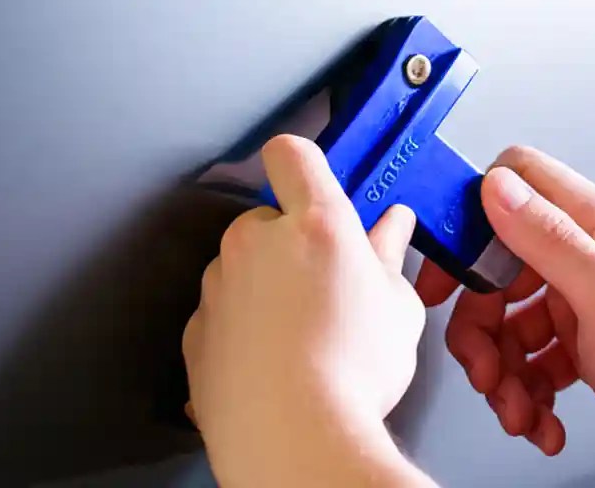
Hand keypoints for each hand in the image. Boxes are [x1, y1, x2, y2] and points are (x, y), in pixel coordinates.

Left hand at [183, 135, 432, 486]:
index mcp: (314, 225)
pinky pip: (223, 314)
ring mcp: (220, 286)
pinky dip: (243, 329)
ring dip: (266, 287)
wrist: (294, 442)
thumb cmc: (349, 377)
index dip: (302, 161)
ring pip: (243, 269)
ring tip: (305, 335)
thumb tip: (392, 229)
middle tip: (328, 286)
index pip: (292, 153)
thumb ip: (389, 255)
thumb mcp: (397, 308)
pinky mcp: (197, 329)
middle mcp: (256, 244)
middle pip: (268, 219)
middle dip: (291, 243)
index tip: (313, 180)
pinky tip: (277, 361)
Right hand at [416, 146, 594, 477]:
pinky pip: (531, 357)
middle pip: (496, 266)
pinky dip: (527, 391)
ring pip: (507, 319)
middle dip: (480, 324)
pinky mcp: (584, 340)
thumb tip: (497, 187)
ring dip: (503, 371)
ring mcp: (585, 298)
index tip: (450, 271)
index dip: (470, 217)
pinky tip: (543, 416)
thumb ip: (548, 237)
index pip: (517, 179)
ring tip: (520, 408)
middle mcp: (589, 254)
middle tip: (486, 367)